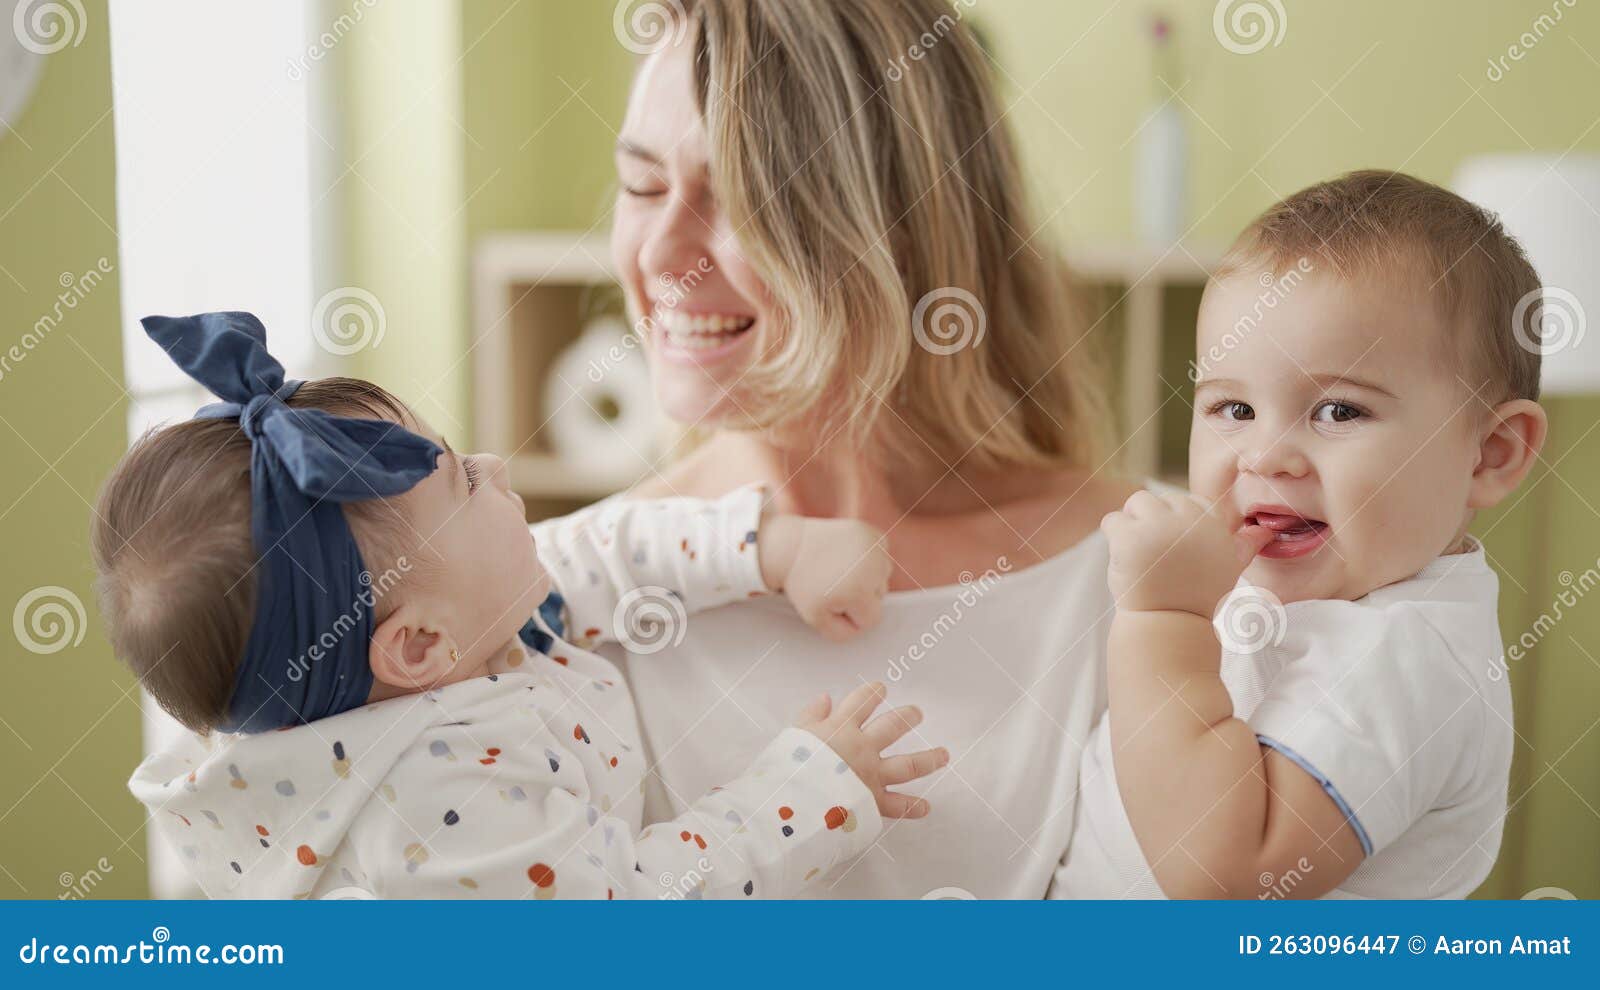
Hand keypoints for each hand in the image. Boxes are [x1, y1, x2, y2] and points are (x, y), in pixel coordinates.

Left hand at [761, 515, 892, 640]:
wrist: (791, 547)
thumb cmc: (803, 585)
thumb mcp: (817, 620)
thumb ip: (845, 633)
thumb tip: (867, 626)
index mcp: (860, 591)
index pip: (873, 619)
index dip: (852, 615)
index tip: (832, 602)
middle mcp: (873, 567)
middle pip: (880, 595)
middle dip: (861, 595)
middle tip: (833, 584)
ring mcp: (874, 546)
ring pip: (883, 574)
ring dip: (866, 576)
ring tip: (839, 569)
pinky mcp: (873, 532)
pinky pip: (881, 555)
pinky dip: (868, 557)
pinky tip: (847, 555)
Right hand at [794, 682, 946, 819]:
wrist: (794, 800)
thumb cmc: (788, 766)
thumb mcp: (794, 733)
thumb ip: (811, 715)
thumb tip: (825, 698)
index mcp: (841, 727)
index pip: (863, 701)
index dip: (873, 692)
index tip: (881, 688)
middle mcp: (863, 747)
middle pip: (893, 727)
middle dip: (908, 717)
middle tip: (918, 713)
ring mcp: (872, 774)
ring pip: (908, 765)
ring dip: (929, 759)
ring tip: (944, 754)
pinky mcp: (874, 801)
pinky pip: (898, 805)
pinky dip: (913, 807)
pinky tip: (926, 807)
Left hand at [1100, 490, 1272, 616]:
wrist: (1170, 624)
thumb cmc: (1198, 597)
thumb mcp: (1229, 567)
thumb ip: (1245, 545)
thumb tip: (1266, 530)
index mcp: (1211, 522)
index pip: (1187, 501)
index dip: (1176, 526)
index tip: (1178, 553)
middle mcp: (1187, 518)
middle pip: (1158, 500)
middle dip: (1153, 525)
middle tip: (1160, 560)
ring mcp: (1157, 526)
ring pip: (1134, 503)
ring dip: (1131, 526)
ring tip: (1142, 557)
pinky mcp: (1130, 537)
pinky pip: (1111, 520)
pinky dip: (1113, 539)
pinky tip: (1127, 561)